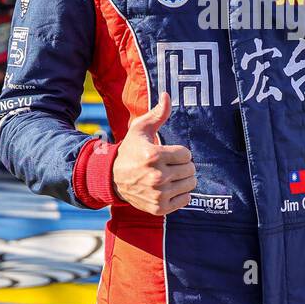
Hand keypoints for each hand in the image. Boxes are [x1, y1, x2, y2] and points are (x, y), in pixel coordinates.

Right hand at [111, 92, 195, 215]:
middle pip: (190, 170)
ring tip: (171, 176)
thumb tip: (167, 95)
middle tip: (171, 165)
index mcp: (154, 156)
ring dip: (184, 179)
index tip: (169, 153)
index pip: (186, 154)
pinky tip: (170, 188)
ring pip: (190, 184)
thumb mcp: (140, 129)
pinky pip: (186, 199)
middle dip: (183, 166)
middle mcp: (157, 176)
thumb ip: (157, 114)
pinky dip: (181, 194)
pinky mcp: (160, 208)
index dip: (180, 153)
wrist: (113, 179)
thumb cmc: (130, 150)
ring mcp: (158, 194)